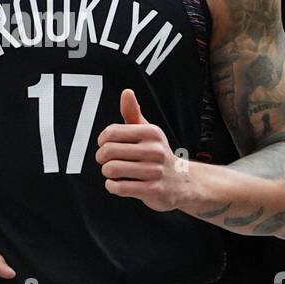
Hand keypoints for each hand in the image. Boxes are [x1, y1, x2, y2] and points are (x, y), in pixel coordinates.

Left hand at [95, 88, 186, 212]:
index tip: (105, 145)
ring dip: (107, 172)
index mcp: (151, 133)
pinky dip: (112, 186)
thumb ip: (133, 112)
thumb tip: (126, 93)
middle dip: (102, 158)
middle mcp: (154, 150)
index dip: (102, 140)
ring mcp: (154, 171)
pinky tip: (117, 183)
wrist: (182, 182)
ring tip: (113, 172)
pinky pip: (120, 187)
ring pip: (112, 169)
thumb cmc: (159, 154)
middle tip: (106, 160)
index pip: (111, 132)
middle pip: (108, 151)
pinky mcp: (152, 190)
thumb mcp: (148, 131)